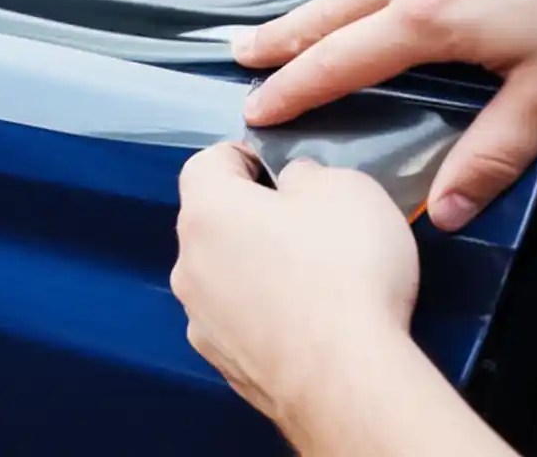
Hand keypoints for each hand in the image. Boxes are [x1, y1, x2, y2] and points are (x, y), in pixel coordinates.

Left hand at [171, 144, 416, 430]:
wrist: (346, 380)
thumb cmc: (345, 275)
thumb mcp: (345, 188)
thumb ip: (307, 173)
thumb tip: (294, 184)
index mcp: (207, 210)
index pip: (208, 161)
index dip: (248, 156)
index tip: (283, 168)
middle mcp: (189, 263)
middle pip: (214, 221)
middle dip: (255, 216)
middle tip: (311, 223)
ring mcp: (201, 319)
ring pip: (225, 273)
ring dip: (258, 267)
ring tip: (316, 279)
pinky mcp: (222, 362)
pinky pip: (239, 319)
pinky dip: (265, 313)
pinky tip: (308, 322)